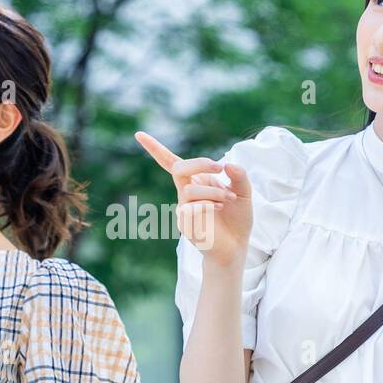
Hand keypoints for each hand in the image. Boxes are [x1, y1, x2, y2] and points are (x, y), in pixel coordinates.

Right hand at [135, 130, 252, 266]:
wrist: (235, 248)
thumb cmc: (237, 219)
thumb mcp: (244, 193)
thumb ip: (239, 177)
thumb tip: (228, 163)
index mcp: (196, 181)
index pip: (172, 162)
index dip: (155, 149)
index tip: (139, 134)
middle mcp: (186, 193)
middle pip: (179, 168)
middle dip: (199, 163)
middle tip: (219, 168)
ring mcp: (183, 209)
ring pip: (190, 189)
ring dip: (213, 192)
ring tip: (228, 201)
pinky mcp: (184, 225)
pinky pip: (190, 208)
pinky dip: (206, 205)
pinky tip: (218, 208)